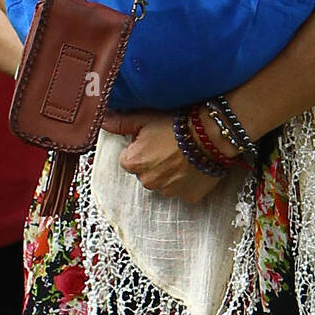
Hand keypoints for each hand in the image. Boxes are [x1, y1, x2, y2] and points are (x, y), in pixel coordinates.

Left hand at [100, 109, 221, 203]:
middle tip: (171, 145)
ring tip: (185, 154)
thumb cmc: (178, 123)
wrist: (212, 134)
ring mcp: (169, 191)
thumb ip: (121, 122)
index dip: (142, 147)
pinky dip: (187, 181)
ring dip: (171, 172)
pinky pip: (183, 190)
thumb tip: (102, 121)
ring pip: (164, 183)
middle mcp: (147, 181)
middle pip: (146, 172)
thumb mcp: (146, 117)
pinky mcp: (188, 197)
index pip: (129, 159)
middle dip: (155, 162)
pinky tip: (194, 165)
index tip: (155, 138)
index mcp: (133, 163)